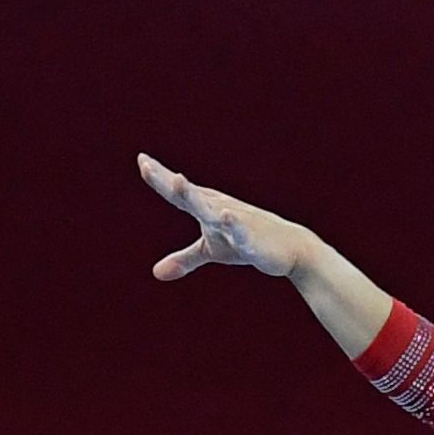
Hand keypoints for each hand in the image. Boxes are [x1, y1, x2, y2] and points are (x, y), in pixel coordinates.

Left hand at [138, 153, 311, 279]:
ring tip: (179, 180)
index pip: (177, 192)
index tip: (142, 160)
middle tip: (147, 166)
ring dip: (194, 195)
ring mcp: (235, 221)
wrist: (291, 247)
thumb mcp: (211, 251)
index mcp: (205, 207)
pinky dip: (233, 223)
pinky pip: (241, 230)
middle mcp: (218, 208)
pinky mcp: (252, 238)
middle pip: (187, 195)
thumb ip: (184, 259)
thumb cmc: (247, 243)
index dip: (159, 178)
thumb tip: (156, 274)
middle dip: (168, 182)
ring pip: (209, 208)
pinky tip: (225, 216)